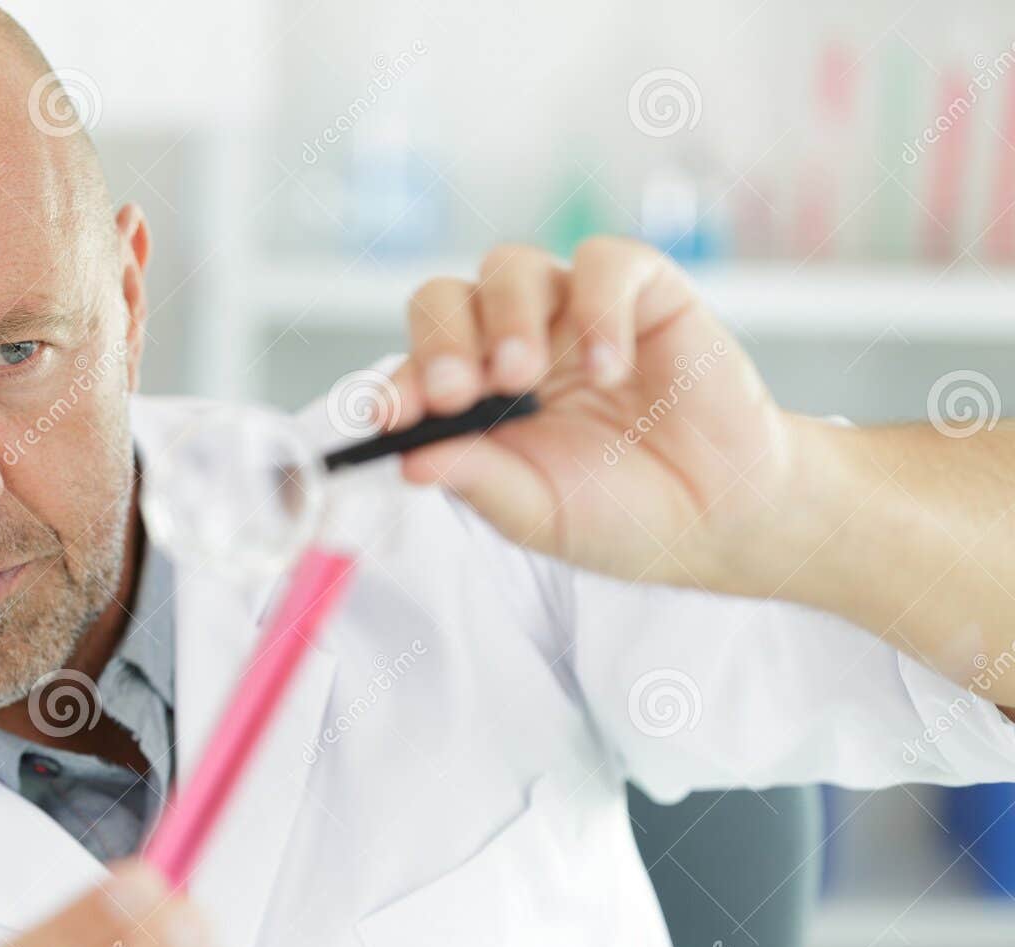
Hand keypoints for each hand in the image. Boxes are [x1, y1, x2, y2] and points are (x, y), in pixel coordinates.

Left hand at [393, 237, 794, 591]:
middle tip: (458, 393)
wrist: (720, 515)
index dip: (399, 384)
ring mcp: (572, 313)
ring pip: (511, 268)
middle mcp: (510, 344)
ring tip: (525, 375)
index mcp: (473, 398)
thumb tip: (410, 463)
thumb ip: (479, 483)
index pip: (414, 368)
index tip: (394, 417)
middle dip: (441, 341)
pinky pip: (604, 263)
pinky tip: (609, 367)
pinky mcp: (640, 292)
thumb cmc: (620, 514)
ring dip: (506, 317)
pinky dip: (598, 307)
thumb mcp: (538, 514)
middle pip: (446, 300)